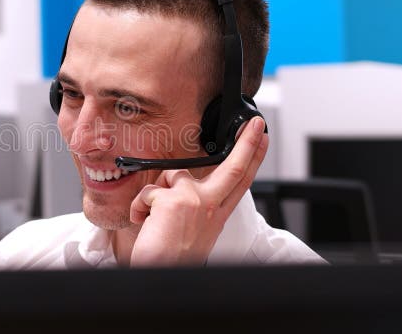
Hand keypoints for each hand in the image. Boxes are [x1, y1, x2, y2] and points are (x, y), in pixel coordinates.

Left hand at [128, 117, 268, 266]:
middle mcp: (210, 207)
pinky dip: (139, 206)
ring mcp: (194, 202)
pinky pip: (148, 191)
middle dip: (247, 143)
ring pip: (171, 176)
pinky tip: (144, 221)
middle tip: (256, 124)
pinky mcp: (174, 201)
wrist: (160, 275)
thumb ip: (192, 202)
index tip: (262, 138)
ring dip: (154, 194)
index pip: (239, 181)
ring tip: (153, 218)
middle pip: (233, 168)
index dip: (252, 158)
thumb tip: (176, 180)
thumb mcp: (190, 228)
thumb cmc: (170, 257)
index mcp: (216, 214)